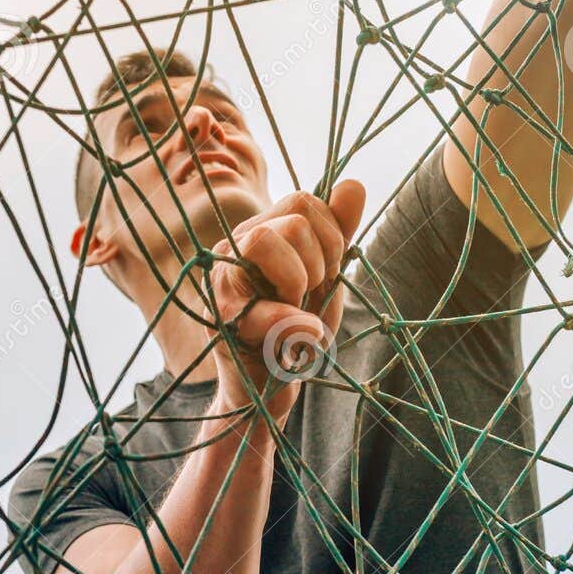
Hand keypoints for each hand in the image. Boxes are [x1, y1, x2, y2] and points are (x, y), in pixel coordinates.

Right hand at [207, 182, 365, 419]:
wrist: (267, 389)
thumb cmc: (294, 332)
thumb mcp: (327, 279)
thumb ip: (338, 234)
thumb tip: (353, 184)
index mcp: (261, 232)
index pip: (304, 201)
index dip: (331, 237)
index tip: (327, 274)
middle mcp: (234, 247)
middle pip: (293, 217)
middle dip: (321, 262)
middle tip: (310, 297)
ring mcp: (221, 279)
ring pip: (265, 240)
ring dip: (300, 282)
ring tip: (297, 311)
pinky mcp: (218, 318)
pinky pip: (260, 305)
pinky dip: (294, 323)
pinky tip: (307, 334)